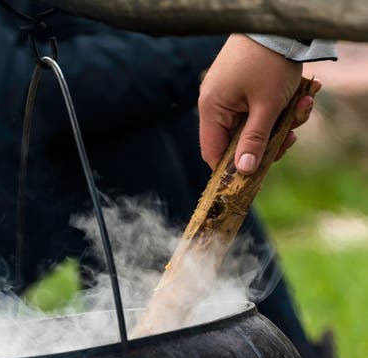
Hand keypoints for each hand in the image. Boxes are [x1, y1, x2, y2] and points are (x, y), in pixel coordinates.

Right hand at [198, 35, 319, 172]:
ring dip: (281, 124)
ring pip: (253, 126)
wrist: (280, 25)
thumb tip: (244, 172)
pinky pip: (259, 109)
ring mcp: (230, 94)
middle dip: (269, 141)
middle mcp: (216, 104)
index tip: (256, 173)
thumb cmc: (269, 62)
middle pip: (238, 141)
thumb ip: (255, 141)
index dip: (234, 168)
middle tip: (291, 137)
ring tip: (303, 107)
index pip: (214, 154)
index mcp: (212, 110)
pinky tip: (301, 98)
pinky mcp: (244, 86)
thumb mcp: (266, 107)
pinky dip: (280, 108)